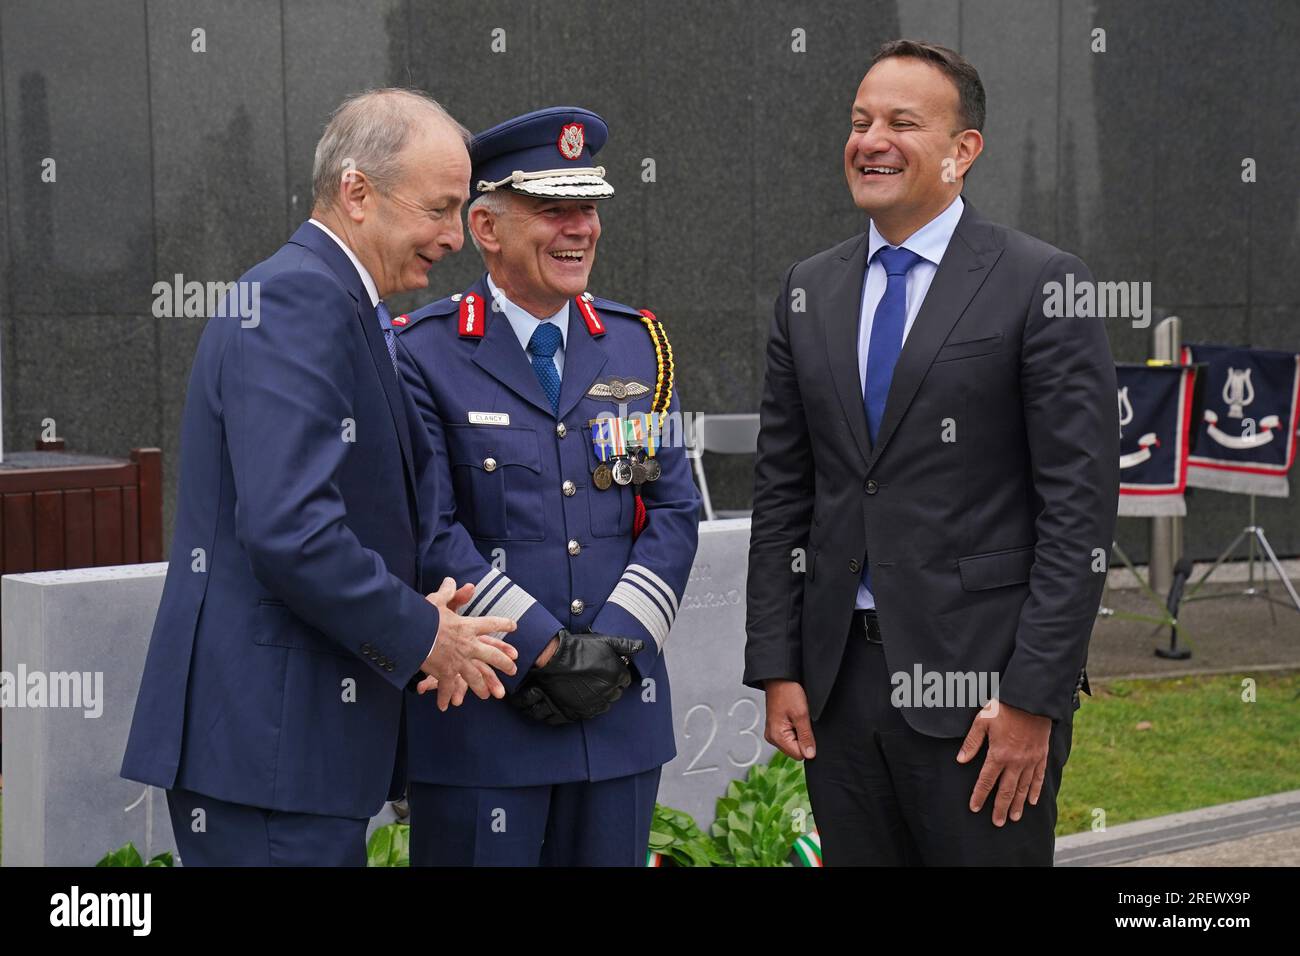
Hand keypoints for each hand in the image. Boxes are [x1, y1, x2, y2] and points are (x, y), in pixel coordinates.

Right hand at [414, 577, 518, 711]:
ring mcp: (459, 660)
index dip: (503, 624)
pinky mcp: (446, 672)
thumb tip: (453, 580)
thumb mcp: (437, 601)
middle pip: (492, 655)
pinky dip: (446, 696)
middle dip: (504, 663)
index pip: (491, 624)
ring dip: (483, 686)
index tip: (514, 626)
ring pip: (476, 676)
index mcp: (468, 626)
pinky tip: (446, 706)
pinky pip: (448, 687)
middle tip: (513, 669)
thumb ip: (449, 593)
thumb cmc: (424, 616)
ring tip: (489, 695)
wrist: (413, 634)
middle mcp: (468, 644)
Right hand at [509, 630, 642, 723]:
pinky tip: (580, 694)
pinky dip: (588, 705)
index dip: (616, 673)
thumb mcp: (604, 641)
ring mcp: (594, 703)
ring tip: (586, 685)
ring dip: (599, 697)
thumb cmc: (578, 648)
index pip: (625, 680)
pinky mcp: (580, 712)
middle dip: (609, 686)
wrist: (553, 659)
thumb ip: (625, 645)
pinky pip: (591, 712)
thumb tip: (640, 646)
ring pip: (604, 704)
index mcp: (617, 675)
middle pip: (615, 693)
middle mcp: (608, 692)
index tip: (606, 669)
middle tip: (595, 676)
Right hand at [763, 679, 815, 759]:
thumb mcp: (801, 715)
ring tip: (797, 717)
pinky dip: (796, 727)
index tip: (808, 729)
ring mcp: (774, 733)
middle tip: (802, 721)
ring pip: (794, 743)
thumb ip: (806, 737)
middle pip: (796, 750)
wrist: (779, 678)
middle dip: (803, 738)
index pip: (799, 755)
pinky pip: (790, 735)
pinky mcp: (777, 727)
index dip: (808, 744)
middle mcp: (772, 737)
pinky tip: (795, 716)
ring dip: (800, 732)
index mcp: (777, 737)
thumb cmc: (787, 692)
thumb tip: (810, 754)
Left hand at [956, 699, 1051, 825]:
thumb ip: (971, 742)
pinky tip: (1032, 801)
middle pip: (1006, 790)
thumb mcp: (982, 721)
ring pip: (1023, 788)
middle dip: (1000, 808)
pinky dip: (1035, 791)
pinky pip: (1038, 778)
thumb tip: (960, 760)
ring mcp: (1030, 760)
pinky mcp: (1041, 756)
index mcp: (998, 754)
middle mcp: (1015, 762)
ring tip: (1014, 817)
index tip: (975, 808)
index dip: (980, 796)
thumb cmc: (1004, 708)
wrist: (1031, 701)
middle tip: (997, 823)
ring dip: (1018, 804)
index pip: (986, 781)